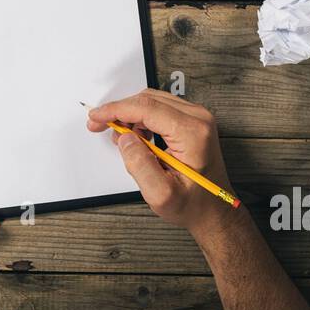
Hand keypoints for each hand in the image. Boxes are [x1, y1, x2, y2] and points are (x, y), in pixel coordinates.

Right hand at [87, 89, 237, 237]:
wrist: (214, 209)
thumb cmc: (193, 204)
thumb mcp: (161, 194)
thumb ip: (139, 165)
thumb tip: (125, 139)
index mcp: (192, 133)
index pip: (146, 108)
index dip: (115, 110)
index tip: (95, 117)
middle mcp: (198, 118)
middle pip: (148, 100)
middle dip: (119, 111)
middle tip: (98, 126)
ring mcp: (197, 117)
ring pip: (152, 101)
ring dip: (130, 114)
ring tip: (119, 136)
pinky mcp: (193, 120)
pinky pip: (160, 107)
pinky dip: (141, 117)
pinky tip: (136, 135)